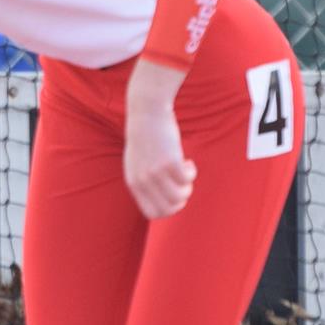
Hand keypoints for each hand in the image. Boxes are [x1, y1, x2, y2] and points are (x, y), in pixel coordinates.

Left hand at [124, 62, 195, 219]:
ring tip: (184, 171)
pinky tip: (187, 161)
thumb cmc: (145, 136)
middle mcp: (142, 181)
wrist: (146, 111)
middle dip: (181, 201)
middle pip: (168, 209)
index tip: (173, 194)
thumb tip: (162, 198)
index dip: (168, 209)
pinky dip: (191, 172)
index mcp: (133, 183)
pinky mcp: (169, 162)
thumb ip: (144, 180)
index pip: (152, 213)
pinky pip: (187, 179)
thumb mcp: (137, 161)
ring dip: (188, 186)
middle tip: (183, 184)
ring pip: (180, 196)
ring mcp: (155, 172)